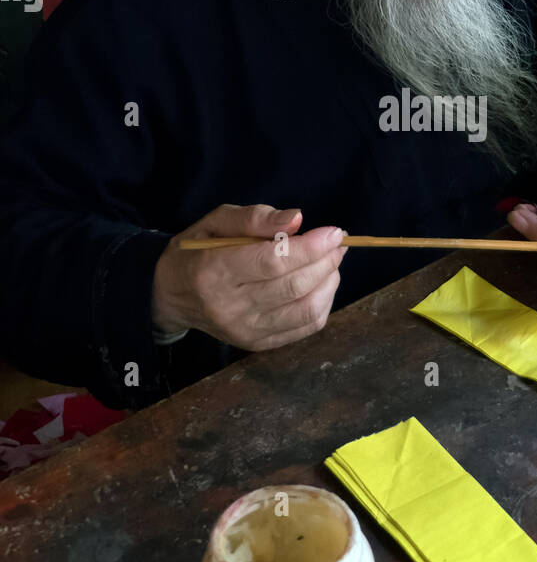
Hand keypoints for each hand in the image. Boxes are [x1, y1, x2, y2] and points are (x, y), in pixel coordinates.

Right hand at [152, 204, 346, 350]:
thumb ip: (255, 218)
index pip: (274, 262)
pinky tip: (322, 283)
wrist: (172, 295)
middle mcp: (230, 306)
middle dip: (326, 261)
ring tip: (332, 260)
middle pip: (294, 285)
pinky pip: (305, 327)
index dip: (311, 247)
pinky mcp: (257, 343)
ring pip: (306, 309)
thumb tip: (297, 218)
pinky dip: (324, 303)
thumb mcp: (215, 221)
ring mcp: (245, 330)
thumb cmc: (197, 251)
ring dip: (329, 281)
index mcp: (215, 270)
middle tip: (338, 243)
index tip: (335, 232)